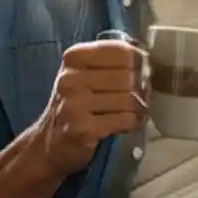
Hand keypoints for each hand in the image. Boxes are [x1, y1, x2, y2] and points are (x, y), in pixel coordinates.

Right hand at [27, 40, 147, 178]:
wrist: (48, 145)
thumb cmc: (75, 106)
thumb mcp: (84, 75)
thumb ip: (112, 62)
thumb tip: (148, 60)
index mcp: (74, 58)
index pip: (122, 51)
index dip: (139, 63)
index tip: (139, 73)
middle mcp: (70, 79)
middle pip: (128, 76)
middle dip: (140, 89)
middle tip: (138, 98)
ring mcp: (74, 104)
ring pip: (129, 99)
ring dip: (137, 109)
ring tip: (132, 113)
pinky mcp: (82, 129)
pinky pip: (125, 119)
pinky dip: (132, 123)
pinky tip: (125, 125)